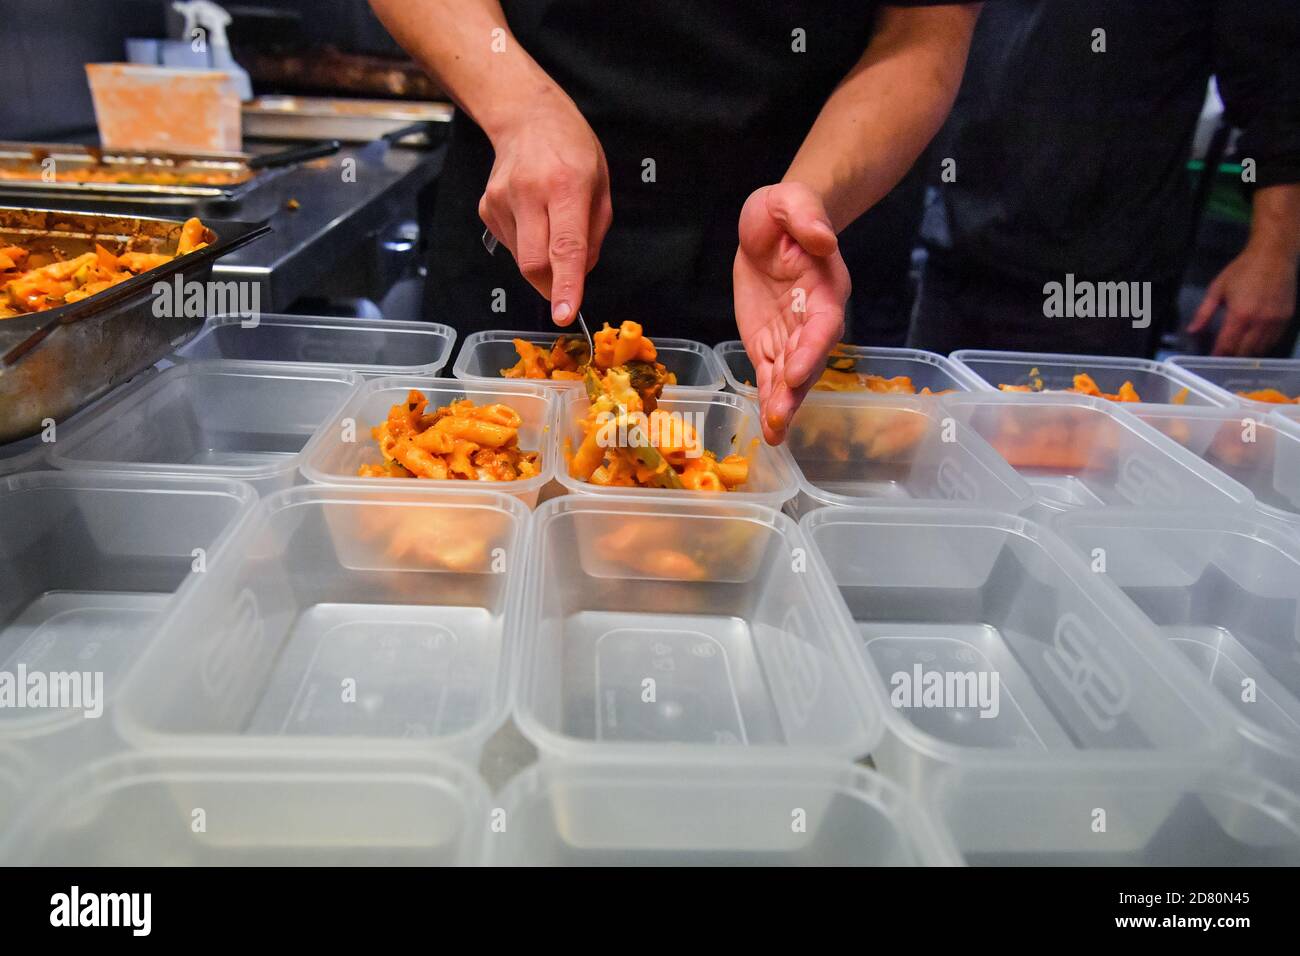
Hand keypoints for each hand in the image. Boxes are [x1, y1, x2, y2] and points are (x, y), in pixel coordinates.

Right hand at [478, 90, 612, 324]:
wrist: (526, 116)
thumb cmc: (571, 149)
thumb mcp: (601, 185)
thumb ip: (594, 234)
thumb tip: (578, 274)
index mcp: (566, 186)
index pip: (565, 247)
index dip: (566, 285)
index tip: (565, 314)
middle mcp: (529, 193)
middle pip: (534, 264)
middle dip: (552, 286)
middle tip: (566, 284)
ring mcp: (501, 201)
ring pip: (522, 260)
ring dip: (542, 261)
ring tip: (551, 225)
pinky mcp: (486, 208)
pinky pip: (510, 246)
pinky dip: (527, 245)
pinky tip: (533, 218)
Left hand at [734, 183, 850, 443]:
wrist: (775, 227)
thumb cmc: (786, 211)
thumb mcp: (790, 202)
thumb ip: (806, 217)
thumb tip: (823, 237)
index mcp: (826, 286)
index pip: (823, 323)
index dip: (812, 349)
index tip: (795, 371)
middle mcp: (816, 318)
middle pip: (809, 359)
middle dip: (795, 389)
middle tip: (780, 417)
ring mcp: (793, 335)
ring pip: (791, 376)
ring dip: (783, 405)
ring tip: (773, 434)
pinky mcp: (771, 344)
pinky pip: (771, 376)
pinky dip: (768, 400)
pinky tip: (766, 428)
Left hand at [1189, 245, 1297, 355]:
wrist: (1274, 255)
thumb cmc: (1242, 270)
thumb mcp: (1217, 289)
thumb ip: (1203, 313)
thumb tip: (1192, 330)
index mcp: (1240, 315)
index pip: (1227, 345)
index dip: (1219, 354)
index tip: (1212, 358)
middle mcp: (1260, 322)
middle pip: (1244, 351)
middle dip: (1232, 356)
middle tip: (1224, 355)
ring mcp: (1276, 321)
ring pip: (1261, 349)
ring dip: (1248, 353)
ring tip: (1237, 351)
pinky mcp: (1287, 318)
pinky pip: (1274, 340)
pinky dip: (1263, 345)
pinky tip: (1253, 342)